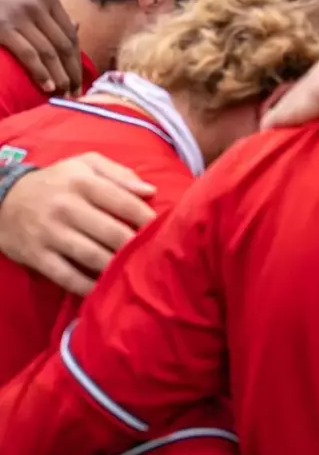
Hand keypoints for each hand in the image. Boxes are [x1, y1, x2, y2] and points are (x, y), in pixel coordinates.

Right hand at [0, 0, 80, 94]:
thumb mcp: (26, 3)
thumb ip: (49, 16)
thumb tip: (77, 26)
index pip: (70, 33)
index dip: (77, 59)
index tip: (81, 80)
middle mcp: (37, 3)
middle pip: (63, 43)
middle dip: (72, 71)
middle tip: (76, 93)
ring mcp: (19, 15)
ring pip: (49, 52)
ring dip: (59, 76)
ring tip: (64, 94)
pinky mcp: (3, 28)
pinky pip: (29, 55)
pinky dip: (41, 73)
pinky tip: (48, 87)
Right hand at [0, 153, 155, 295]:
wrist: (3, 199)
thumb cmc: (57, 181)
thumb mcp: (85, 164)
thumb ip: (119, 174)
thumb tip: (150, 191)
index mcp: (82, 182)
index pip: (123, 201)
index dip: (148, 218)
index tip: (165, 230)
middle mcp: (66, 207)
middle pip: (111, 232)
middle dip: (137, 246)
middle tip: (157, 256)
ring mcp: (49, 233)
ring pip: (92, 256)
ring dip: (117, 267)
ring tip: (138, 273)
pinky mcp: (36, 256)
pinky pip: (66, 276)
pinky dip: (88, 286)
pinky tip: (106, 290)